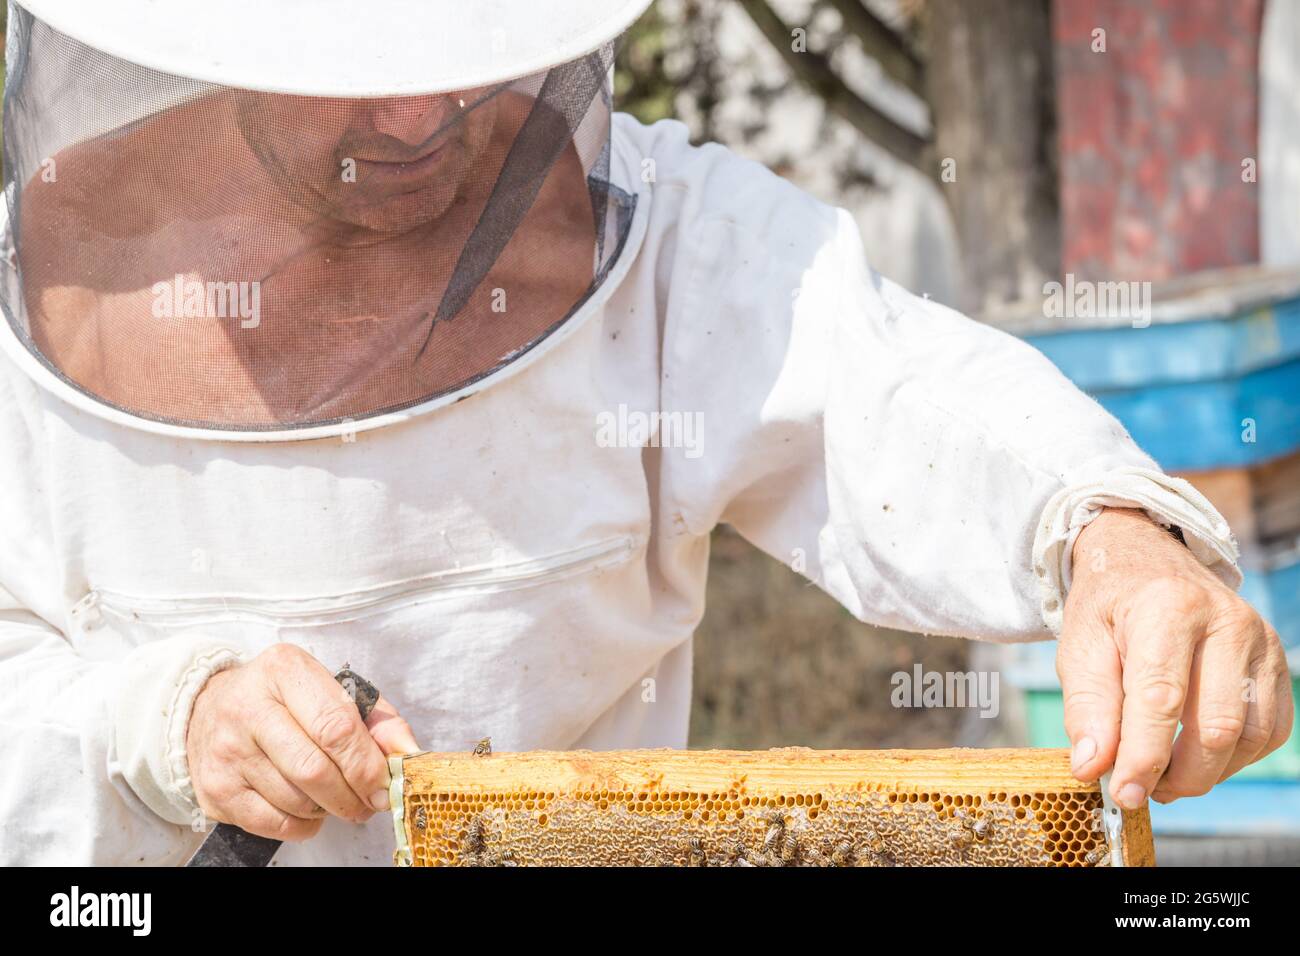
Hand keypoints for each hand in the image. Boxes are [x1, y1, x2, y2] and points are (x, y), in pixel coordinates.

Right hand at [187, 643, 419, 839]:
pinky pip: (275, 824)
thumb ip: (377, 720)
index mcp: (285, 671)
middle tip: (368, 802)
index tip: (384, 784)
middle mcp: (248, 707)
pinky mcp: (214, 789)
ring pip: (296, 801)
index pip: (336, 726)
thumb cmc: (284, 701)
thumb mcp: (330, 690)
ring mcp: (226, 751)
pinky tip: (306, 807)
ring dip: (328, 809)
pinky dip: (303, 824)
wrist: (208, 710)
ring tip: (333, 796)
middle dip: (351, 794)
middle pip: (314, 770)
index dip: (367, 764)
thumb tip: (408, 754)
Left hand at [1058, 507, 1292, 808]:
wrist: (1145, 560)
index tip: (1123, 794)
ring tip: (1161, 776)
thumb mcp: (1078, 645)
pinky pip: (1269, 731)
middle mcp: (1226, 621)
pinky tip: (1195, 756)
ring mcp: (1260, 641)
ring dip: (1205, 773)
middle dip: (1177, 775)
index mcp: (1167, 607)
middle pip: (1215, 726)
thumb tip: (1093, 768)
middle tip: (1139, 790)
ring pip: (1248, 736)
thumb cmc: (1109, 607)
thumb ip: (1086, 706)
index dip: (1143, 756)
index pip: (1161, 698)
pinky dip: (1233, 759)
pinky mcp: (1276, 662)